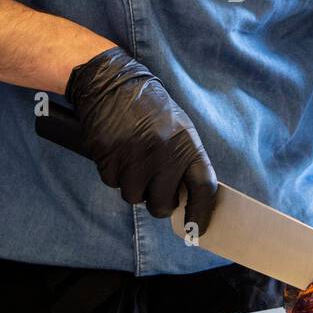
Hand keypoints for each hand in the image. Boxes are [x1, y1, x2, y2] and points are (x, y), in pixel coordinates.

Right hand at [65, 45, 218, 235]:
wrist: (112, 83)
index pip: (203, 187)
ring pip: (134, 197)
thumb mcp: (178, 127)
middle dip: (159, 202)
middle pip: (164, 204)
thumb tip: (187, 199)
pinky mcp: (108, 158)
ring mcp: (134, 157)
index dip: (201, 212)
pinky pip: (112, 184)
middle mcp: (162, 152)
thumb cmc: (149, 107)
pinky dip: (114, 174)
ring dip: (133, 186)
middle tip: (154, 187)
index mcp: (186, 143)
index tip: (197, 228)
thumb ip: (184, 160)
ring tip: (133, 160)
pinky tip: (117, 152)